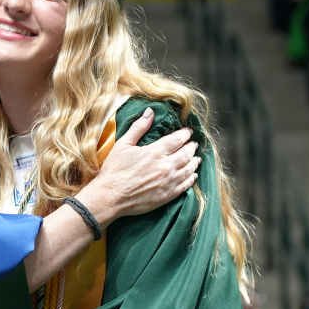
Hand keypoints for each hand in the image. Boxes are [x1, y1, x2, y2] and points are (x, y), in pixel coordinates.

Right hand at [81, 107, 199, 221]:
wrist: (111, 197)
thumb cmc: (114, 170)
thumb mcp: (123, 144)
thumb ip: (139, 128)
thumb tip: (150, 112)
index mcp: (155, 152)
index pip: (178, 139)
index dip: (185, 133)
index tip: (188, 131)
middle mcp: (166, 166)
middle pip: (187, 154)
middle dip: (192, 147)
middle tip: (194, 143)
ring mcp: (169, 182)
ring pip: (189, 169)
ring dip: (194, 162)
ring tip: (196, 158)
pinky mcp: (168, 195)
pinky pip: (186, 185)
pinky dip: (192, 178)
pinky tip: (193, 175)